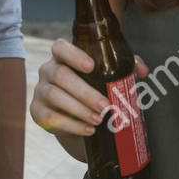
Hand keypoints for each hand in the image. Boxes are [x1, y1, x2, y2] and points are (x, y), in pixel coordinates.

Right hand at [30, 38, 149, 135]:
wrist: (76, 116)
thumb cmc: (93, 87)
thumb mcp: (108, 75)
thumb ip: (125, 67)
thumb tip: (142, 70)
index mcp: (62, 56)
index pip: (60, 47)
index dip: (74, 55)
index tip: (91, 66)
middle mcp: (47, 70)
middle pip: (60, 75)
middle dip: (85, 92)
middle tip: (106, 107)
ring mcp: (40, 90)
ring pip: (55, 96)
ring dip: (79, 110)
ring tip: (99, 120)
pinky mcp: (37, 111)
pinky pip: (50, 118)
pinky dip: (71, 125)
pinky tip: (88, 130)